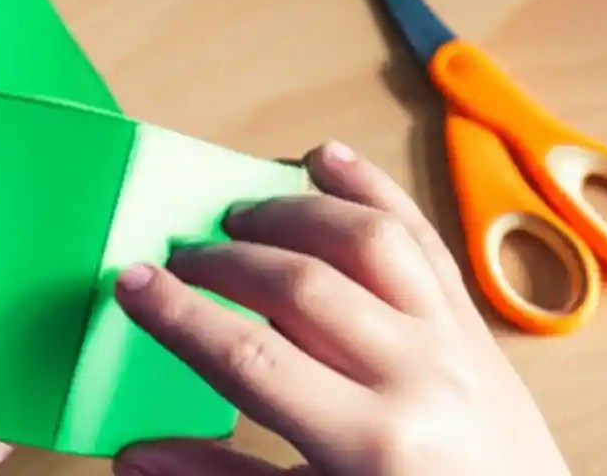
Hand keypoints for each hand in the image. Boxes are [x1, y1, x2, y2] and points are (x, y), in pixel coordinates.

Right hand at [112, 142, 571, 475]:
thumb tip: (136, 457)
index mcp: (370, 445)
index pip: (250, 357)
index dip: (180, 314)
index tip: (132, 282)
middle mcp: (416, 376)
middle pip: (299, 284)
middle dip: (224, 261)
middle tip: (178, 259)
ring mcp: (453, 339)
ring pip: (365, 238)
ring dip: (293, 211)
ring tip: (241, 215)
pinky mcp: (473, 320)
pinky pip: (421, 236)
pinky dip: (372, 187)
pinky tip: (328, 161)